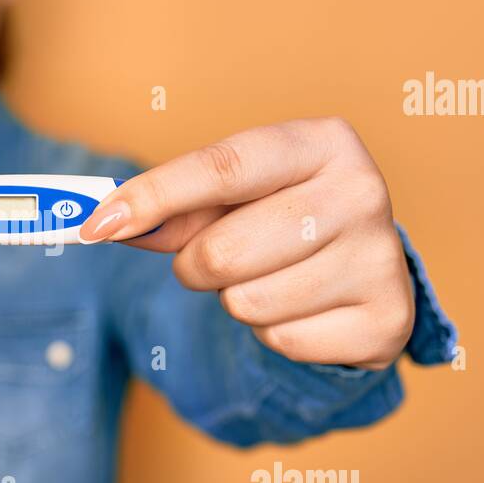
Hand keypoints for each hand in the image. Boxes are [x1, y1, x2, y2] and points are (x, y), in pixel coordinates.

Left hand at [79, 117, 414, 370]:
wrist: (362, 274)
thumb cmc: (280, 222)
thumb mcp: (228, 201)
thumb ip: (168, 209)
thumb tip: (101, 222)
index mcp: (321, 142)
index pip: (221, 166)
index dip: (152, 197)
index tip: (95, 225)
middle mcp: (363, 192)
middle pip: (224, 250)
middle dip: (198, 267)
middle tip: (217, 262)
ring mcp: (382, 258)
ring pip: (247, 302)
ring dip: (239, 301)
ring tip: (272, 281)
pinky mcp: (388, 320)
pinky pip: (282, 340)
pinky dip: (276, 335)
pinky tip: (304, 311)